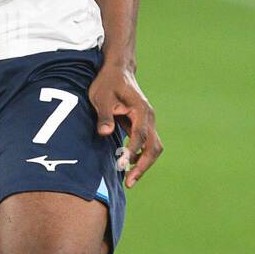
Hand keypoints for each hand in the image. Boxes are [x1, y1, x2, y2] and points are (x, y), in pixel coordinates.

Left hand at [88, 62, 162, 188]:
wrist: (118, 70)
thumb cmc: (107, 82)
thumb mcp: (101, 97)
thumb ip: (104, 116)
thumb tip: (104, 133)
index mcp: (141, 109)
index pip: (140, 135)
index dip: (132, 151)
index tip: (122, 165)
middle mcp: (149, 117)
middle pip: (153, 146)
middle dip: (143, 166)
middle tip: (129, 182)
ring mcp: (149, 121)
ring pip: (153, 147)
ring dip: (143, 164)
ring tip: (129, 179)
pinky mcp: (144, 125)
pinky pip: (148, 144)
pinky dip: (141, 156)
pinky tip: (128, 164)